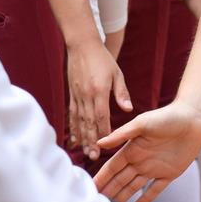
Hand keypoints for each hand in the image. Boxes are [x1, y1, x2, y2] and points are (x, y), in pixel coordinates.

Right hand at [65, 39, 129, 159]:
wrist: (82, 45)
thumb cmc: (102, 58)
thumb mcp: (117, 73)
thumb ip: (122, 93)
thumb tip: (128, 110)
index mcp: (99, 91)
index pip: (101, 116)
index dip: (103, 131)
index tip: (106, 146)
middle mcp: (86, 96)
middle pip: (88, 122)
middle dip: (91, 141)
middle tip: (93, 157)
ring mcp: (77, 96)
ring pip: (78, 121)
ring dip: (81, 138)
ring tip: (83, 152)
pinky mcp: (72, 94)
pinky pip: (72, 114)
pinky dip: (72, 127)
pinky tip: (73, 139)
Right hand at [94, 99, 200, 201]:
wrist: (193, 118)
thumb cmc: (167, 116)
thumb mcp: (142, 123)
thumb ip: (121, 134)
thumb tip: (99, 143)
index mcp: (131, 149)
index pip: (112, 168)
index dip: (101, 178)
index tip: (90, 189)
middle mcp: (140, 160)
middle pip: (120, 180)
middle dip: (108, 191)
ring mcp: (154, 168)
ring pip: (134, 187)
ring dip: (123, 196)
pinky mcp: (169, 173)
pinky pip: (155, 189)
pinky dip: (145, 199)